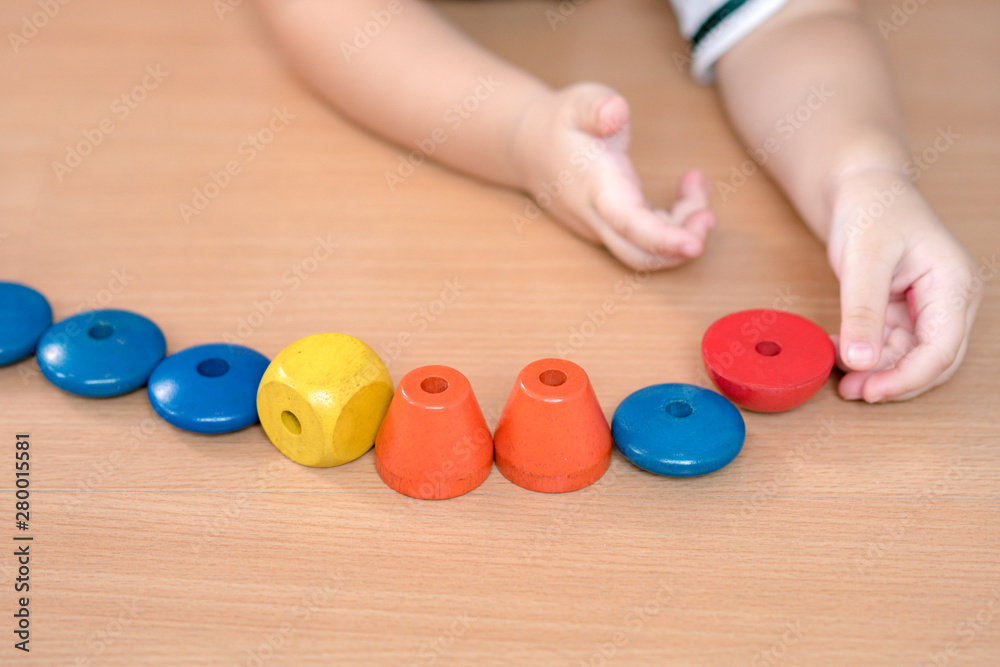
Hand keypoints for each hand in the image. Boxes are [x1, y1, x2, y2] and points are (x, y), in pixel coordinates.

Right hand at [511, 82, 714, 270]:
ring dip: (682, 230)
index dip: (663, 238)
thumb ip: (597, 107)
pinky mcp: (612, 228)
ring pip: (646, 251)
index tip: (695, 244)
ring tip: (696, 185)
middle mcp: (596, 217)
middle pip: (640, 254)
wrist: (528, 147)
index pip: (629, 222)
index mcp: (593, 186)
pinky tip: (687, 190)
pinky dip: (674, 224)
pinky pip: (646, 241)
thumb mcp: (577, 103)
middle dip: (681, 244)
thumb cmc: (560, 123)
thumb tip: (616, 113)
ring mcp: (602, 228)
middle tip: (708, 216)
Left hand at [827, 168, 980, 401]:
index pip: (942, 348)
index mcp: (954, 283)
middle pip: (932, 360)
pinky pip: (893, 344)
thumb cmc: (870, 210)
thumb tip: (860, 362)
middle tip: (850, 392)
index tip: (870, 391)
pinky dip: (867, 353)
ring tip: (837, 372)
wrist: (861, 188)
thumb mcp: (863, 260)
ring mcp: (930, 306)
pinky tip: (839, 350)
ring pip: (910, 357)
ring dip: (876, 370)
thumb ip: (863, 312)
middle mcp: (951, 299)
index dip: (908, 378)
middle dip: (892, 381)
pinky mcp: (908, 310)